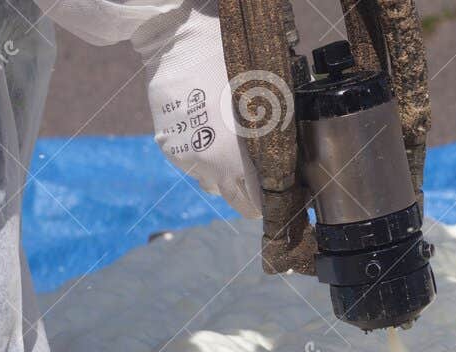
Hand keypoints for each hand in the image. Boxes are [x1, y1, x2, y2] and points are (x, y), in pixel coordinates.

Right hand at [133, 2, 261, 216]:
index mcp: (236, 157)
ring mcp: (187, 158)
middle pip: (233, 198)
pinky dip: (201, 157)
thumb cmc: (227, 65)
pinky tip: (208, 136)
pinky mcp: (170, 148)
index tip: (271, 199)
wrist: (178, 45)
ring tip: (229, 154)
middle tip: (255, 189)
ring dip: (221, 175)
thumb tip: (284, 159)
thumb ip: (271, 136)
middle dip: (246, 196)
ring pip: (211, 183)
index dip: (266, 201)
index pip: (255, 200)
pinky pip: (192, 164)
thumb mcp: (262, 98)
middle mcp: (210, 165)